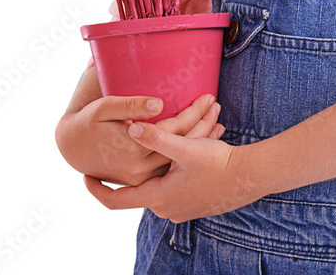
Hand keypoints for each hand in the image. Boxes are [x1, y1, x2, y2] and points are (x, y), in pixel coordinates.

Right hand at [56, 92, 223, 186]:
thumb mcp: (105, 108)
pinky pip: (170, 165)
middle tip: (217, 105)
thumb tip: (160, 103)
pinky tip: (201, 137)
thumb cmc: (89, 122)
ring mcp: (141, 176)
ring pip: (179, 159)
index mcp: (132, 148)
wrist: (74, 148)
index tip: (208, 94)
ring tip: (217, 121)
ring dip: (199, 140)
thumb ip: (132, 105)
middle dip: (202, 124)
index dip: (193, 111)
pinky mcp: (141, 179)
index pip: (174, 129)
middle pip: (181, 144)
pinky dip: (186, 151)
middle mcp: (139, 167)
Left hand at [84, 119, 264, 221]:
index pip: (116, 201)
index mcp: (157, 197)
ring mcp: (181, 208)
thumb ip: (156, 138)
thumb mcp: (185, 148)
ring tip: (161, 138)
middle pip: (140, 186)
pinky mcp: (194, 202)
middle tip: (126, 142)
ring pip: (159, 181)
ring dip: (158, 162)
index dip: (97, 189)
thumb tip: (130, 127)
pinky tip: (184, 146)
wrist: (250, 178)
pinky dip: (173, 166)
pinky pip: (174, 183)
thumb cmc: (218, 164)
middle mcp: (166, 208)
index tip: (84, 175)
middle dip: (135, 163)